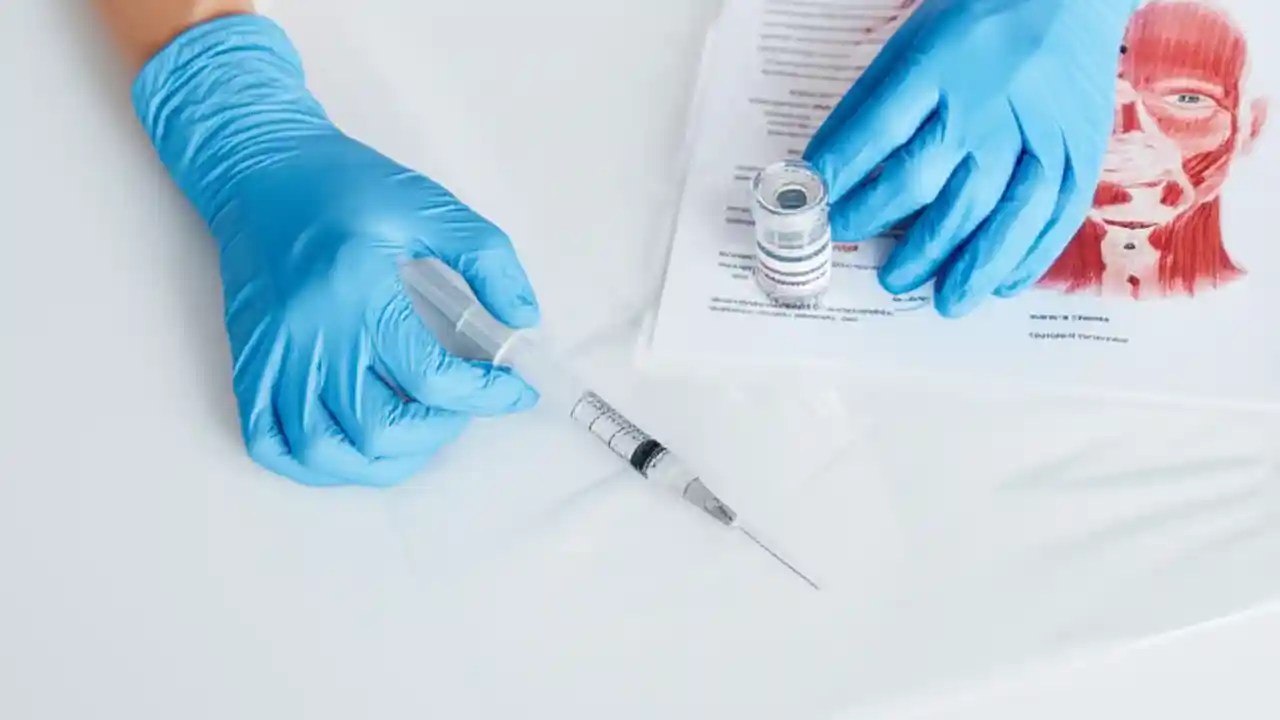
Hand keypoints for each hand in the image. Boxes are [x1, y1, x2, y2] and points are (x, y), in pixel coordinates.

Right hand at [132, 15, 540, 486]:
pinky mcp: (248, 363)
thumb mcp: (433, 206)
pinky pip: (271, 443)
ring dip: (383, 460)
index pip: (433, 378)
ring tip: (418, 432)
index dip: (487, 396)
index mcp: (361, 291)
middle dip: (439, 431)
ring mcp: (274, 356)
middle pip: (380, 429)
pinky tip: (355, 446)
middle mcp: (313, 332)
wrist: (259, 168)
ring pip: (325, 452)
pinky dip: (315, 464)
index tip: (516, 388)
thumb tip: (522, 322)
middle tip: (463, 404)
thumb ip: (489, 262)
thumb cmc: (346, 185)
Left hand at [804, 0, 1136, 315]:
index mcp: (937, 67)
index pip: (877, 133)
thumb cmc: (975, 21)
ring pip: (998, 214)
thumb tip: (824, 171)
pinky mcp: (1080, 148)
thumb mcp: (911, 45)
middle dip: (902, 239)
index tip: (825, 215)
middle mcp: (986, 105)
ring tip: (942, 300)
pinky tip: (1002, 284)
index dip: (846, 179)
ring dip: (965, 265)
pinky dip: (1028, 255)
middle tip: (886, 274)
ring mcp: (1037, 130)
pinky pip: (1055, 213)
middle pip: (933, 186)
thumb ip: (871, 107)